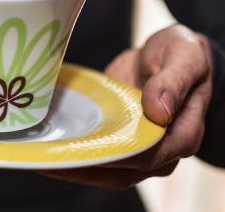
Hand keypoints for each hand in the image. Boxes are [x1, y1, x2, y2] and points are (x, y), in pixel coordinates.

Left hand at [39, 24, 211, 188]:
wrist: (170, 54)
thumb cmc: (182, 53)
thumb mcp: (185, 55)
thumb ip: (174, 81)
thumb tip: (158, 111)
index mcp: (183, 134)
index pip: (149, 155)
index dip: (116, 156)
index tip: (82, 150)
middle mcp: (162, 151)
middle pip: (121, 171)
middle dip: (84, 168)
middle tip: (47, 158)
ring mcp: (139, 149)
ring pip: (106, 171)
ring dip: (73, 167)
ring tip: (39, 158)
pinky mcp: (120, 141)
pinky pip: (98, 155)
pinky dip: (73, 156)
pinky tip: (47, 148)